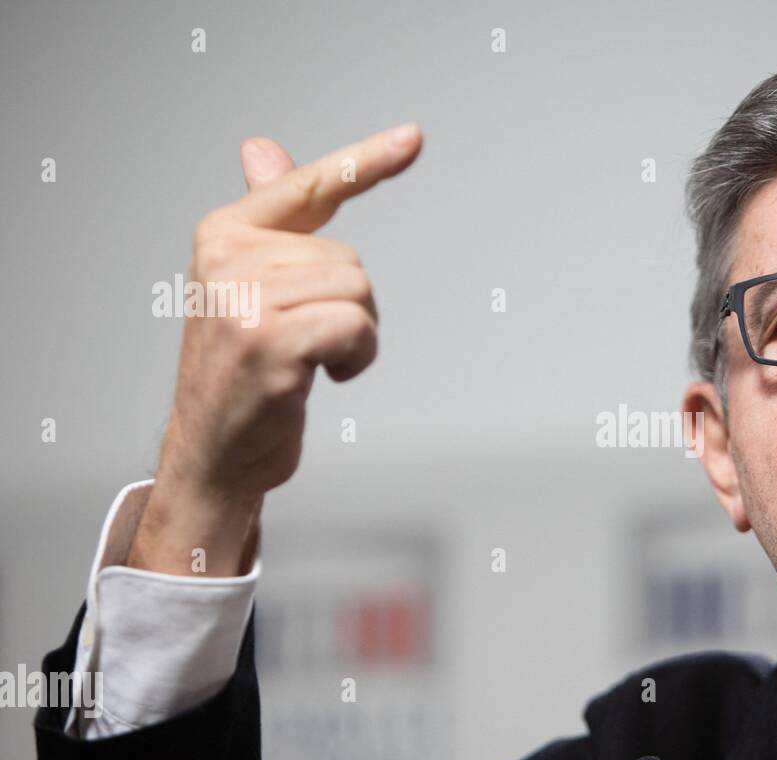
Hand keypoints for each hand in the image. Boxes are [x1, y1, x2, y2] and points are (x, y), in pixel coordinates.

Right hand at [127, 124, 422, 575]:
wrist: (212, 453)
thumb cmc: (241, 372)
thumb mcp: (248, 287)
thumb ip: (268, 221)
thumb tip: (263, 150)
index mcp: (224, 232)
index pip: (309, 186)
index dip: (366, 161)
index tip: (414, 138)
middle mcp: (227, 255)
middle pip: (349, 258)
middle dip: (351, 308)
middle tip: (312, 347)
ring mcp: (243, 297)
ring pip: (358, 290)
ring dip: (358, 336)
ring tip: (316, 363)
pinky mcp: (268, 339)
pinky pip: (356, 324)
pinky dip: (359, 355)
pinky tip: (327, 376)